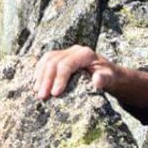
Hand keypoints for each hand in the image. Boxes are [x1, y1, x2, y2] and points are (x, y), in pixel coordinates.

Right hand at [33, 45, 147, 103]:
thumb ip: (105, 79)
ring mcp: (66, 52)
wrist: (109, 74)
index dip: (59, 79)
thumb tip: (97, 81)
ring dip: (40, 76)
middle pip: (53, 62)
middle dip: (46, 80)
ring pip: (47, 60)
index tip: (55, 95)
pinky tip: (36, 84)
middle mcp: (74, 50)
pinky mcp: (61, 57)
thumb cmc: (111, 77)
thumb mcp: (111, 79)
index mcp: (85, 54)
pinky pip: (46, 62)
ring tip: (37, 92)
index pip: (66, 64)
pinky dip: (39, 73)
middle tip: (42, 97)